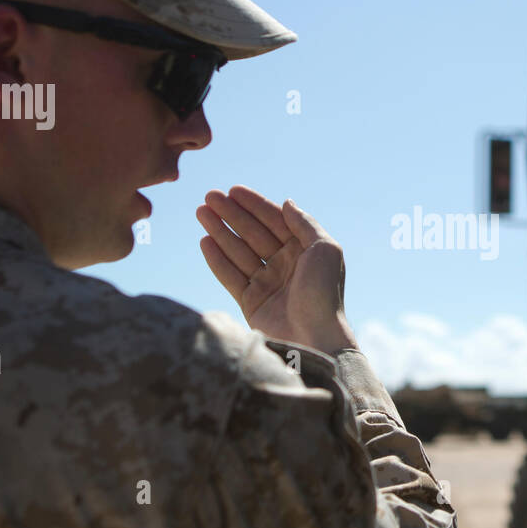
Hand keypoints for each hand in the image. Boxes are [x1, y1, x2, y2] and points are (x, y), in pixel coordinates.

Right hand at [196, 186, 358, 354]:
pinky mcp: (251, 303)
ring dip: (219, 231)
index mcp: (303, 251)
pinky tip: (205, 241)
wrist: (315, 336)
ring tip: (201, 212)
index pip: (274, 221)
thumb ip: (304, 223)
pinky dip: (217, 259)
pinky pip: (230, 276)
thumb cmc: (324, 292)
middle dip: (231, 214)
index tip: (232, 190)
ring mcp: (267, 284)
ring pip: (238, 252)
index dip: (254, 205)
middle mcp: (285, 265)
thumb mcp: (325, 249)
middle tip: (208, 197)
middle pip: (252, 233)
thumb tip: (286, 202)